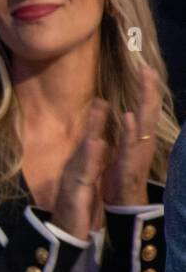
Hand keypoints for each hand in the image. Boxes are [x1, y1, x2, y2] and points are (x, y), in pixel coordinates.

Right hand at [52, 100, 109, 240]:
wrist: (64, 237)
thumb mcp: (85, 188)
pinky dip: (92, 158)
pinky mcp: (76, 194)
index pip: (89, 143)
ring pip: (84, 154)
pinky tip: (99, 145)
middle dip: (93, 121)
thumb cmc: (77, 214)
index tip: (102, 102)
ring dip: (92, 132)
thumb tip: (95, 150)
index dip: (95, 124)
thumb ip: (88, 170)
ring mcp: (73, 182)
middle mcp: (74, 172)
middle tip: (100, 99)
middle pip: (85, 143)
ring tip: (100, 114)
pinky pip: (85, 174)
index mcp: (79, 170)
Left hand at [101, 65, 160, 205]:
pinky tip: (128, 115)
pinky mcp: (129, 165)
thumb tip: (125, 112)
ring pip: (144, 123)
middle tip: (148, 67)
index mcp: (139, 136)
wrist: (122, 204)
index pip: (145, 108)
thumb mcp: (123, 148)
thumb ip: (125, 131)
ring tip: (145, 80)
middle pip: (149, 110)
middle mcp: (143, 141)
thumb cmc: (122, 175)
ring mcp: (138, 152)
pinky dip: (130, 130)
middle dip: (149, 89)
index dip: (146, 89)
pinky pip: (130, 145)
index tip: (145, 67)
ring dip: (144, 101)